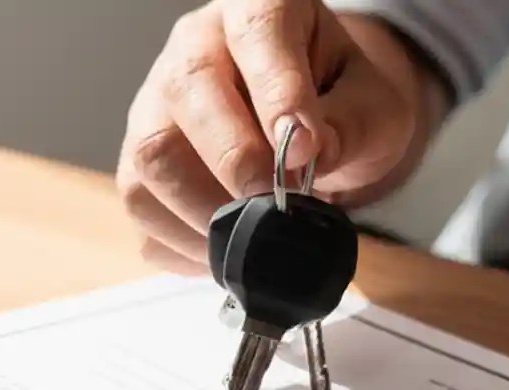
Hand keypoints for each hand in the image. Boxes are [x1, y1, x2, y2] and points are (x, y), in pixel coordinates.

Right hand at [117, 0, 426, 271]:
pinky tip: (228, 247)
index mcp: (257, 10)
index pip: (256, 31)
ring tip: (255, 233)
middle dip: (234, 159)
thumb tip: (305, 157)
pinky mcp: (136, 167)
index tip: (304, 146)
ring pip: (151, 158)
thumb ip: (350, 126)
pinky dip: (184, 243)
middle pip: (187, 91)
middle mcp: (192, 49)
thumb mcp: (372, 106)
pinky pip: (143, 210)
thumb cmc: (337, 105)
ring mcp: (153, 108)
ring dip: (204, 211)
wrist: (306, 131)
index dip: (277, 90)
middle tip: (277, 201)